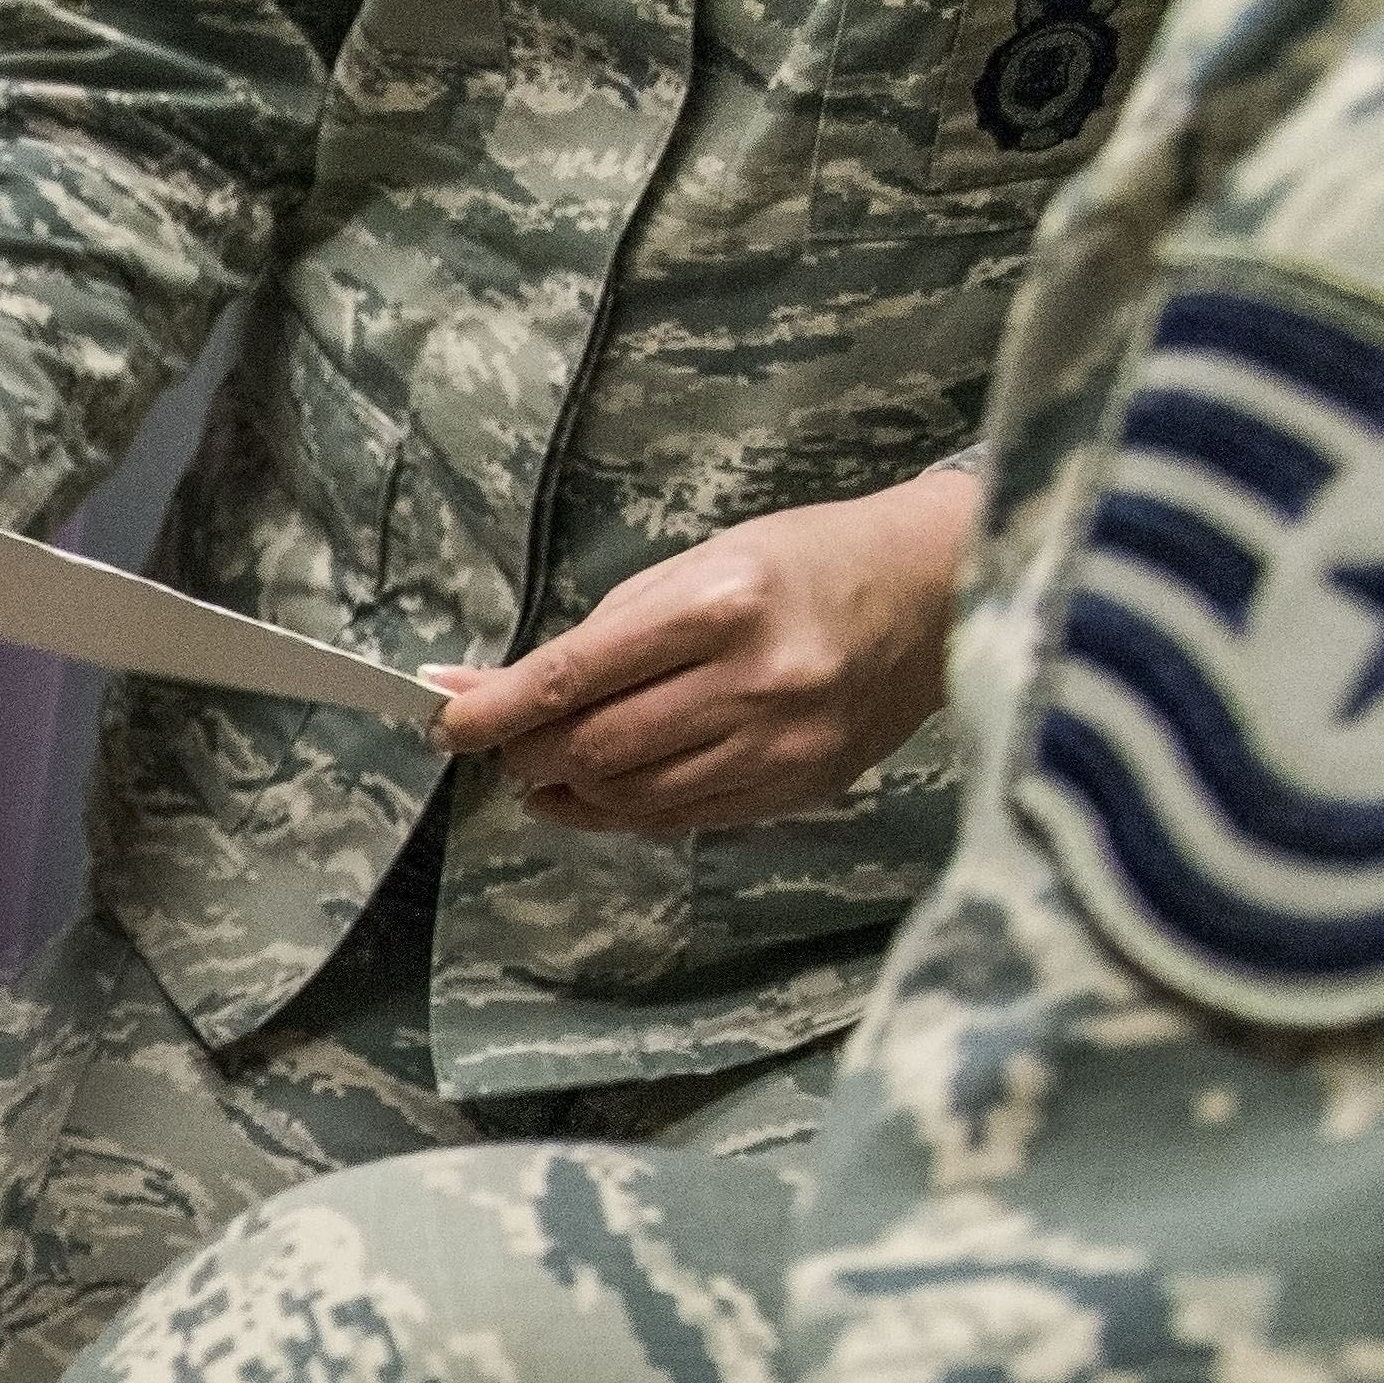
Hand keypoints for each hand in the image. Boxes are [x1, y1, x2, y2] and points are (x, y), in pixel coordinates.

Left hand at [425, 467, 979, 835]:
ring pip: (631, 797)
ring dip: (571, 790)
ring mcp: (780, 746)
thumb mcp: (696, 567)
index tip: (445, 721)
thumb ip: (593, 635)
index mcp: (721, 606)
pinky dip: (625, 811)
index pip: (573, 678)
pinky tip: (604, 790)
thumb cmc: (805, 563)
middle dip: (530, 753)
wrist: (938, 590)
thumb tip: (481, 688)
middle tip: (507, 741)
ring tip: (551, 766)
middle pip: (595, 749)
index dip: (495, 711)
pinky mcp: (798, 788)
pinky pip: (681, 819)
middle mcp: (752, 682)